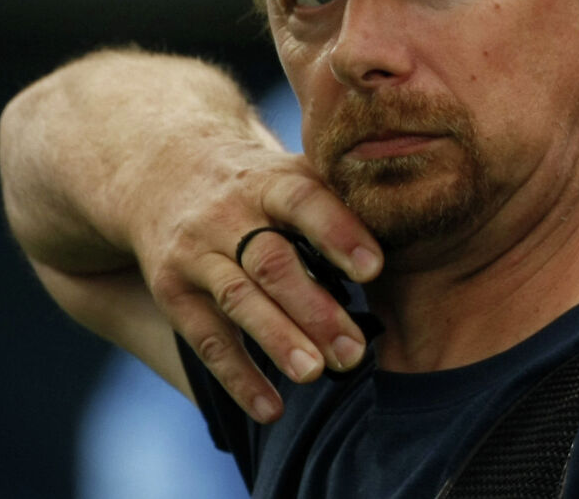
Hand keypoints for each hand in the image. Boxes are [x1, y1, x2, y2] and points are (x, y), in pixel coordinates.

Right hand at [132, 136, 381, 421]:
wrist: (167, 172)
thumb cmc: (262, 183)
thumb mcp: (294, 172)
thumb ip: (342, 197)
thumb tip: (411, 229)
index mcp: (271, 181)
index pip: (305, 201)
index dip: (339, 233)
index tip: (374, 269)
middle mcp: (230, 215)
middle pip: (272, 264)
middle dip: (314, 310)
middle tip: (354, 351)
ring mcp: (197, 254)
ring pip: (238, 301)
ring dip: (277, 341)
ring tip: (315, 373)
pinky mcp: (174, 292)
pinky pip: (206, 340)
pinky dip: (238, 377)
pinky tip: (272, 408)